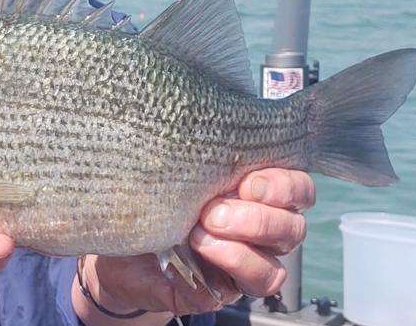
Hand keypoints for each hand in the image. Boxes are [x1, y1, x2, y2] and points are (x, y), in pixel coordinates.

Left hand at [82, 168, 314, 316]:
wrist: (115, 241)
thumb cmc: (153, 191)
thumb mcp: (179, 162)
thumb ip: (204, 149)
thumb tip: (211, 120)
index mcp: (259, 195)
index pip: (300, 190)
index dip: (284, 187)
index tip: (246, 181)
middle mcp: (259, 234)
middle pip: (293, 230)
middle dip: (257, 219)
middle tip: (212, 211)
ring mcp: (240, 268)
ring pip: (272, 272)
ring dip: (237, 252)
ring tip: (197, 234)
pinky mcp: (213, 295)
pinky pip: (229, 294)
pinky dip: (209, 275)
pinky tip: (186, 255)